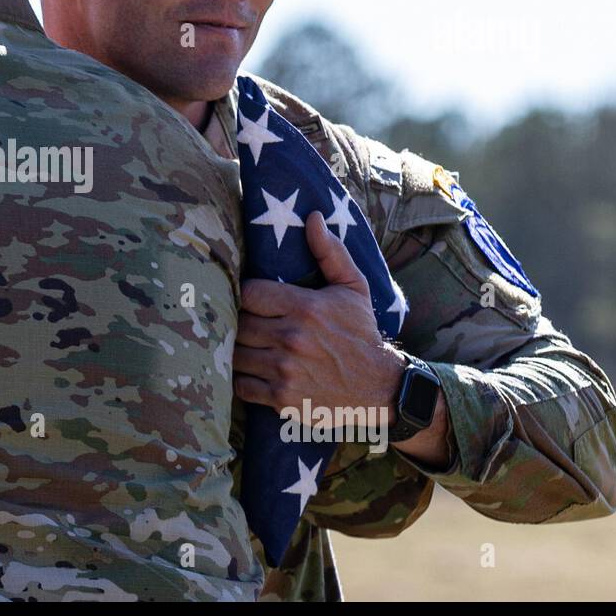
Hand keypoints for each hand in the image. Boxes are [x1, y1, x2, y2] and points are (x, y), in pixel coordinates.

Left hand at [233, 210, 405, 415]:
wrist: (380, 387)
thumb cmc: (360, 333)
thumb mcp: (353, 288)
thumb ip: (330, 252)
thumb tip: (312, 217)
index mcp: (305, 307)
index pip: (248, 293)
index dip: (244, 295)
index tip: (251, 299)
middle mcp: (291, 338)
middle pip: (238, 323)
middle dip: (238, 322)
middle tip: (243, 322)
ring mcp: (284, 370)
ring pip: (235, 354)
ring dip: (236, 350)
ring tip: (245, 344)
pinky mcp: (281, 398)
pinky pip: (241, 385)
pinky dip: (241, 378)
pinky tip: (251, 370)